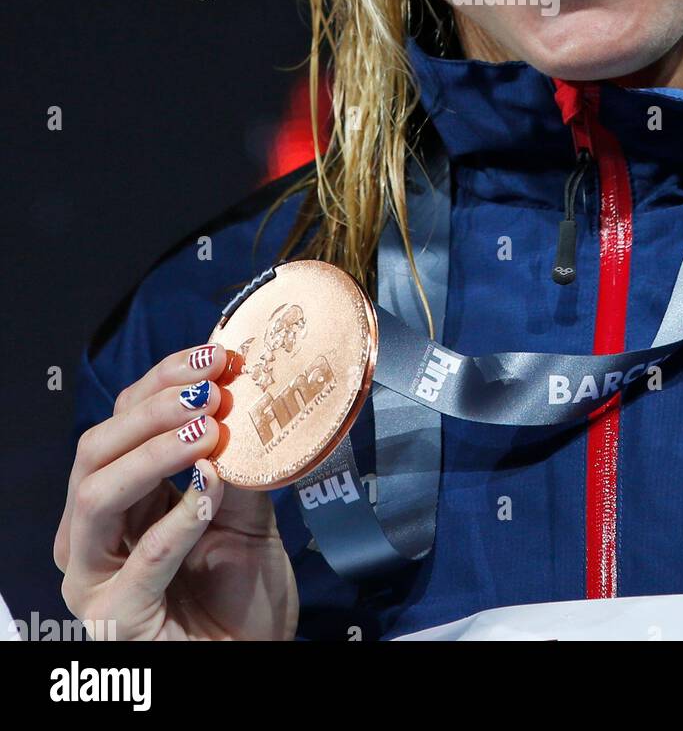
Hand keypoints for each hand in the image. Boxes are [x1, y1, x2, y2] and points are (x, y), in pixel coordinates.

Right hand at [55, 343, 298, 639]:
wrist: (254, 661)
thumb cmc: (239, 594)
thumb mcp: (243, 509)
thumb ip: (238, 460)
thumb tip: (250, 392)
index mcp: (119, 497)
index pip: (122, 419)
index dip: (165, 379)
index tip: (217, 356)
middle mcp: (93, 533)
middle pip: (96, 449)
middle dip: (152, 409)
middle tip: (209, 390)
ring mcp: (95, 577)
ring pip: (97, 495)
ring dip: (153, 453)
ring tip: (207, 433)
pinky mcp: (115, 619)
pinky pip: (139, 561)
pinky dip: (176, 520)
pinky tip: (210, 494)